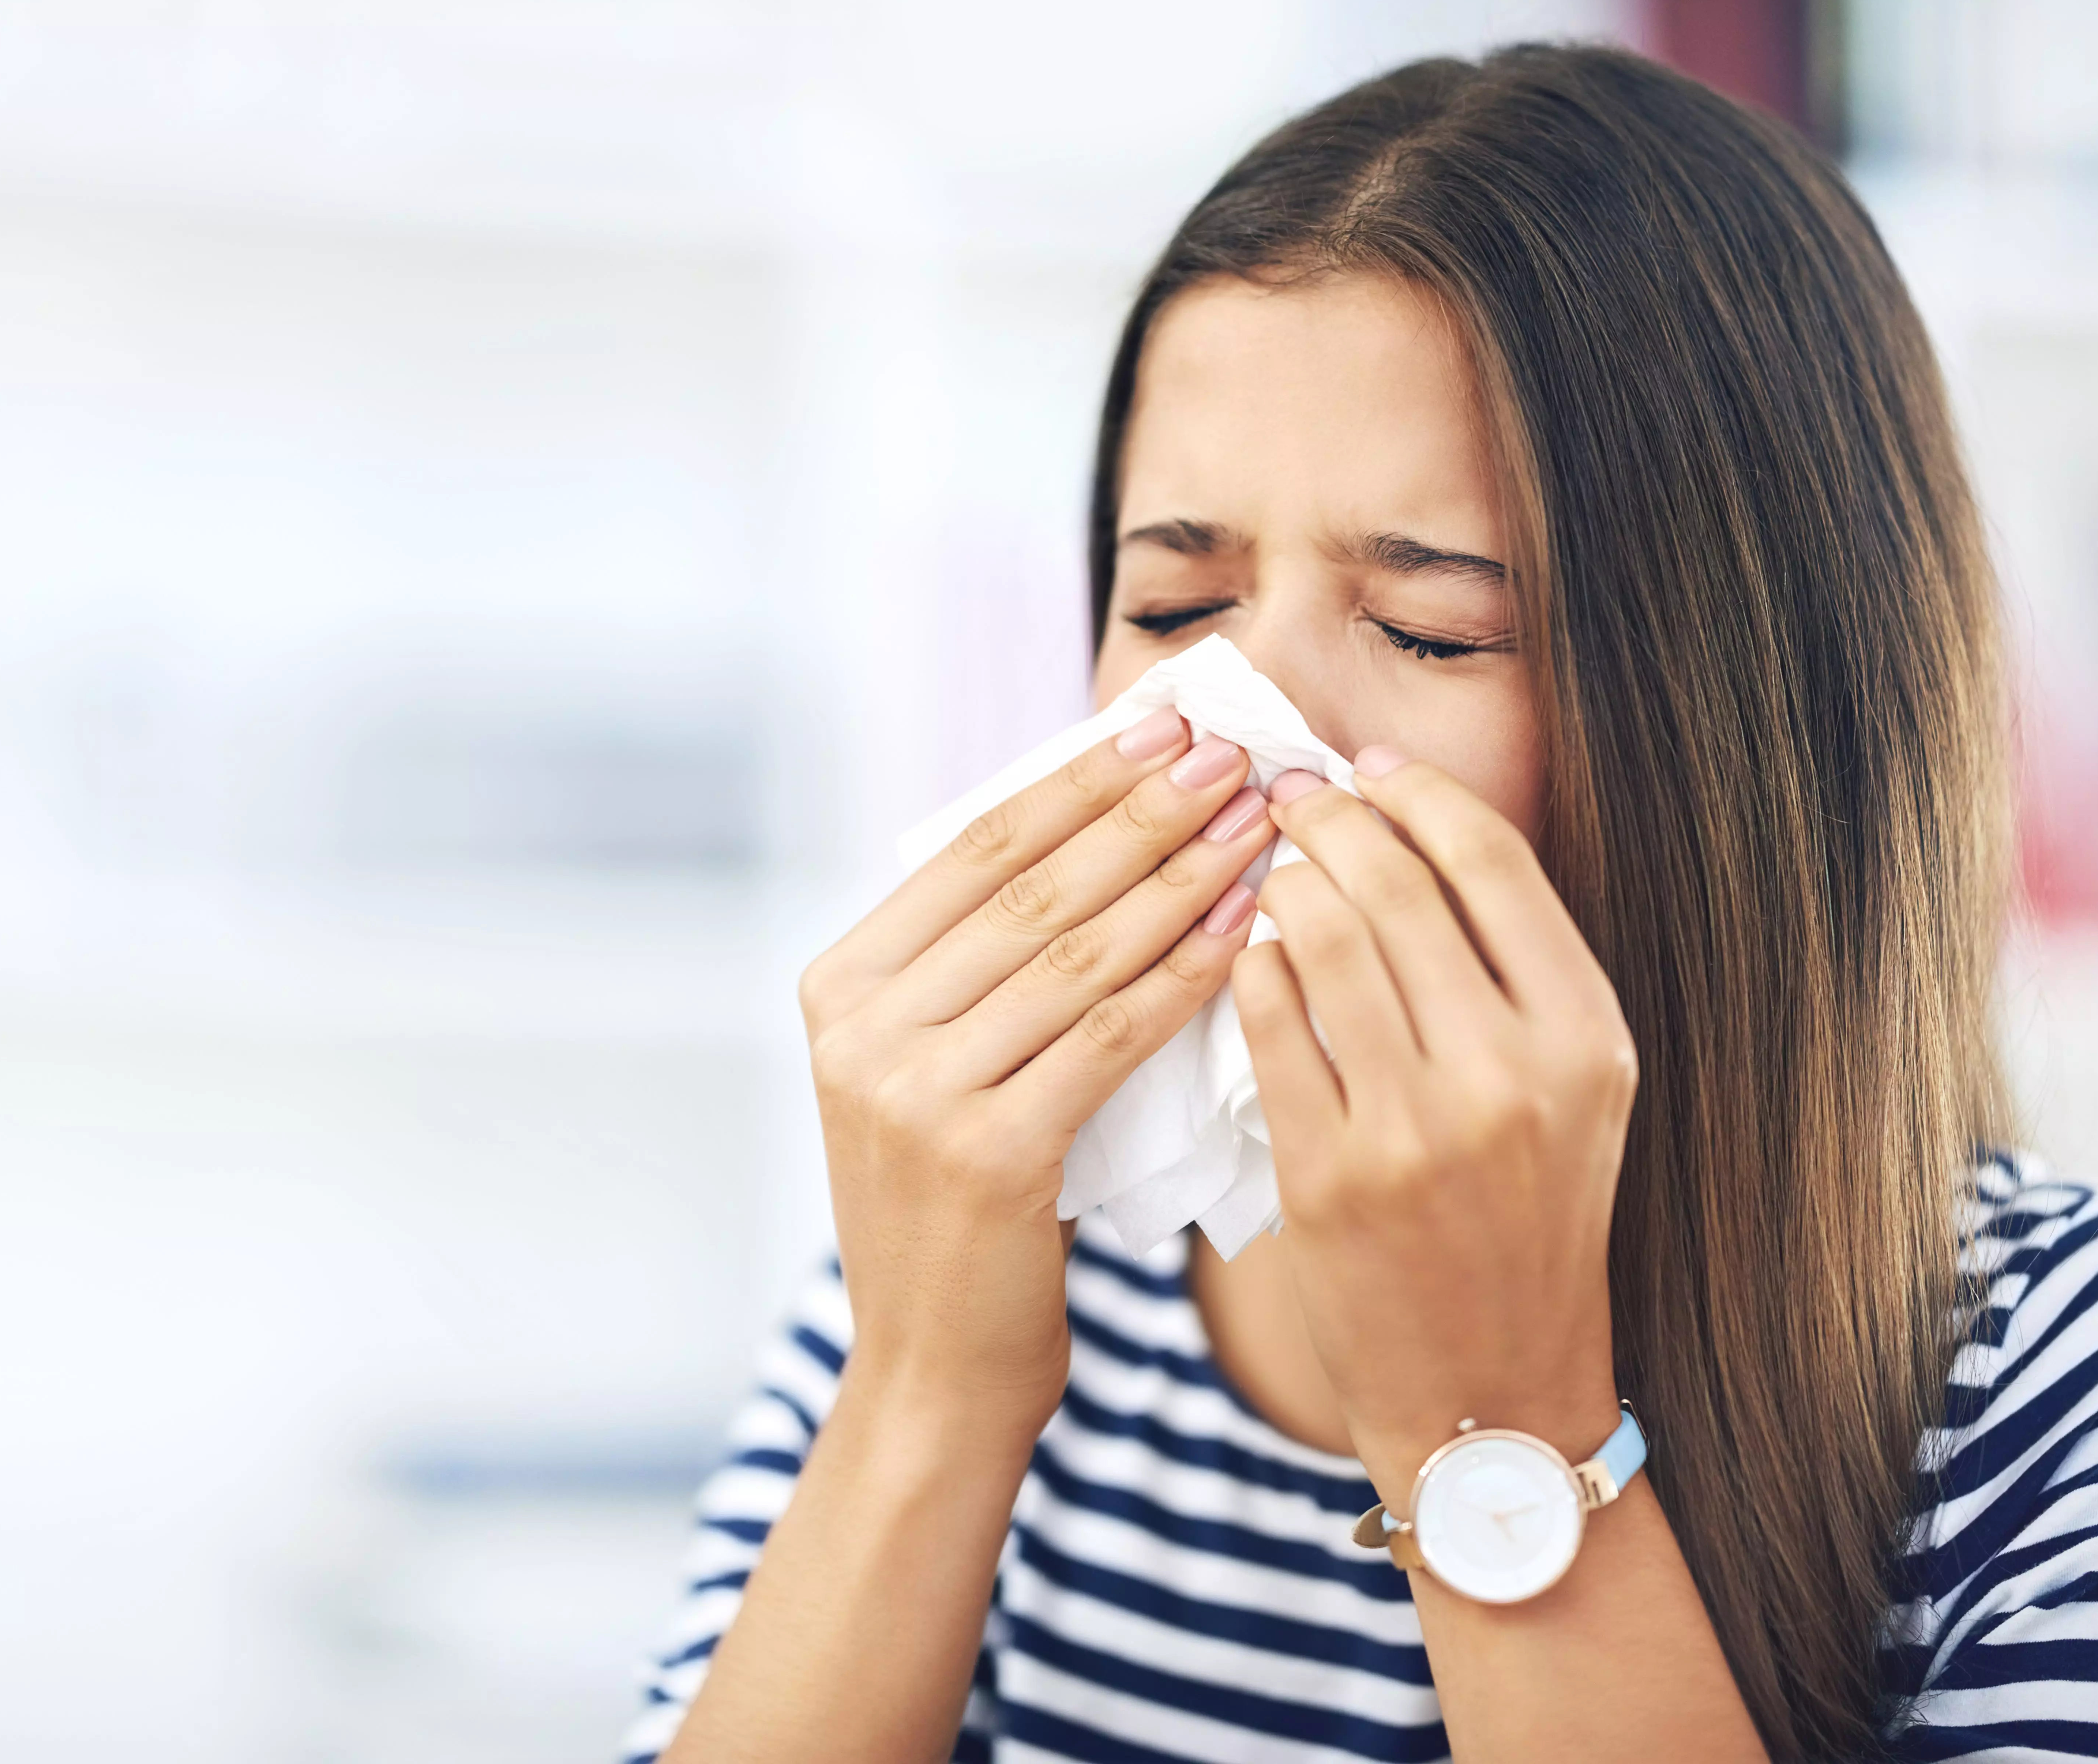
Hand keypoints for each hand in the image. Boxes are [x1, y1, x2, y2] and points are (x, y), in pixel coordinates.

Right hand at [797, 714, 1273, 1430]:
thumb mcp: (932, 1070)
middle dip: (1141, 809)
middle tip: (1230, 752)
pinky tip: (1246, 924)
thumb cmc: (960, 1214)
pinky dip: (1185, 972)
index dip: (1075, 780)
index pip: (972, 849)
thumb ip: (978, 968)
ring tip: (1258, 818)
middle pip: (1028, 889)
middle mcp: (862, 1031)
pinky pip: (1109, 1036)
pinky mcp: (987, 1155)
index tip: (1162, 726)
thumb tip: (1093, 831)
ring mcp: (914, 1093)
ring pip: (1076, 953)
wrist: (932, 1371)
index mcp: (839, 988)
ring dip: (1179, 875)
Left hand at [1232, 755, 1636, 1508]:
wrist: (1494, 1394)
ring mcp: (1417, 1129)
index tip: (1366, 766)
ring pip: (1321, 939)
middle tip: (1287, 794)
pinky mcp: (1329, 1176)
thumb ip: (1511, 966)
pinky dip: (1249, 969)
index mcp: (1586, 1038)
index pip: (1491, 859)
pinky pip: (1268, 1024)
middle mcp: (1511, 1074)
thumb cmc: (1525, 1224)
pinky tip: (1246, 955)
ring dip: (1282, 882)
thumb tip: (1410, 818)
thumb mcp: (1572, 1090)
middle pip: (1396, 883)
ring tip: (1267, 868)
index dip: (1416, 792)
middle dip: (1328, 816)